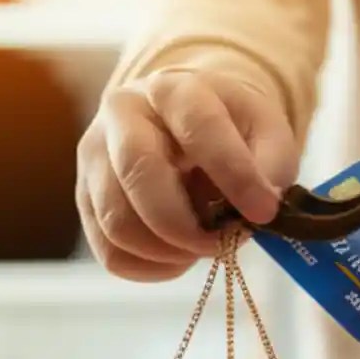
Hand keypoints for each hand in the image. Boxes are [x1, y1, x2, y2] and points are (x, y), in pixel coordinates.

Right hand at [75, 69, 297, 280]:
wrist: (189, 124)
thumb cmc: (233, 131)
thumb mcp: (267, 133)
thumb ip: (273, 165)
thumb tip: (262, 207)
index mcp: (175, 89)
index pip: (199, 128)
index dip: (235, 175)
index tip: (264, 212)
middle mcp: (122, 114)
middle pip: (139, 175)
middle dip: (186, 225)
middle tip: (223, 243)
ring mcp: (95, 156)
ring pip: (117, 222)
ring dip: (168, 252)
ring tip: (203, 246)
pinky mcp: (86, 198)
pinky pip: (109, 252)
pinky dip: (150, 268)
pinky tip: (179, 258)